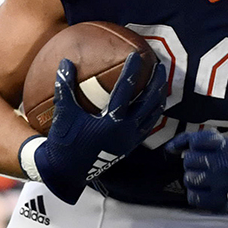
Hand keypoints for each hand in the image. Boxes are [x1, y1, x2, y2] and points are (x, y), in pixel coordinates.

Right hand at [32, 53, 165, 202]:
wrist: (67, 171)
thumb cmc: (64, 142)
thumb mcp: (64, 113)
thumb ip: (65, 86)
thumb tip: (65, 62)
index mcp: (111, 122)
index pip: (125, 91)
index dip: (132, 71)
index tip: (136, 56)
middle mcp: (125, 131)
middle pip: (148, 102)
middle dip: (157, 83)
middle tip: (161, 67)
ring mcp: (130, 140)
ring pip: (152, 116)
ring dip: (159, 98)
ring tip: (163, 84)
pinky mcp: (130, 147)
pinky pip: (147, 127)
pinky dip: (153, 114)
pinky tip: (153, 106)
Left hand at [166, 129, 227, 214]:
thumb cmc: (225, 163)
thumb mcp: (217, 144)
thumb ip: (191, 139)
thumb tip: (170, 148)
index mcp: (226, 147)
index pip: (196, 140)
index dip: (192, 145)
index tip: (197, 149)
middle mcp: (226, 165)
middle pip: (189, 160)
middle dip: (191, 163)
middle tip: (200, 166)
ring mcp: (223, 184)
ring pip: (189, 179)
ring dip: (192, 179)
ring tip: (202, 179)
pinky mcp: (219, 201)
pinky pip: (192, 197)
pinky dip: (194, 194)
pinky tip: (203, 191)